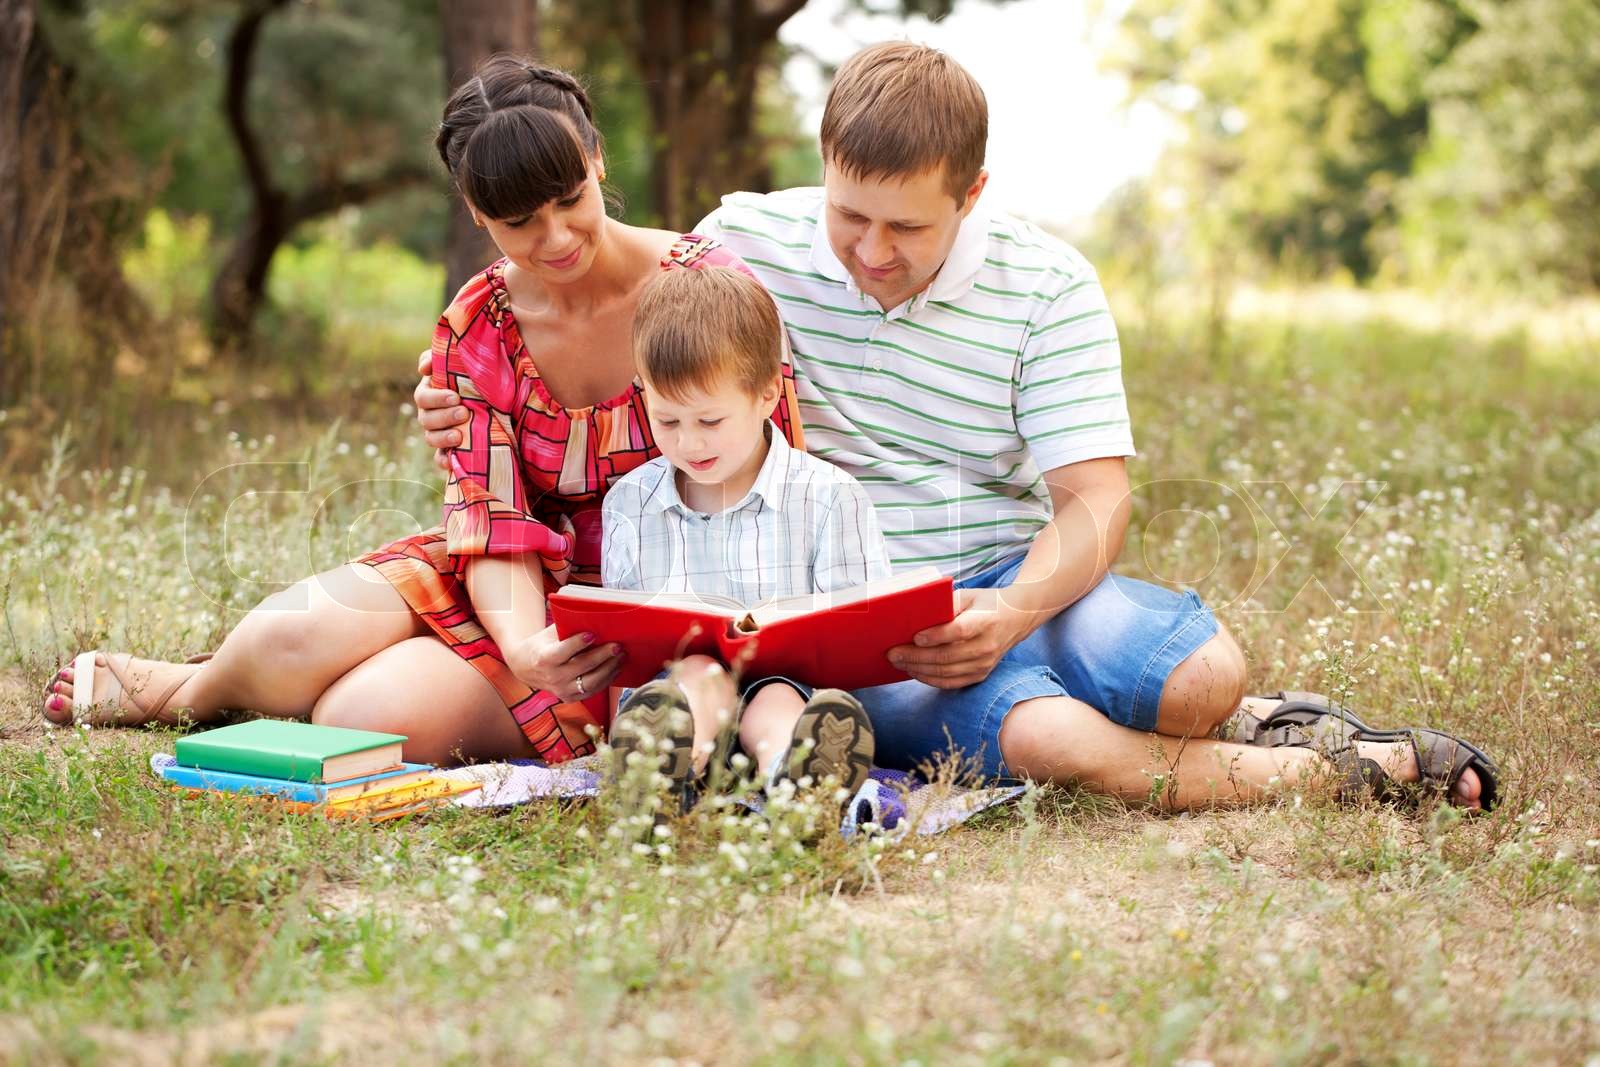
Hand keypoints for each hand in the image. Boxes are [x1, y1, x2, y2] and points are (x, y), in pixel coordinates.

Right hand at [414, 349, 471, 472]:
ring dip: (443, 438)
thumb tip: (424, 368)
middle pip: (426, 419)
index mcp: (430, 394)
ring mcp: (439, 433)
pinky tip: (451, 461)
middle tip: (464, 413)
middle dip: (444, 417)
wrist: (495, 399)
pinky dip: (443, 461)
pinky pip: (440, 458)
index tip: (456, 397)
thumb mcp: (460, 363)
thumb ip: (439, 358)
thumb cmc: (473, 377)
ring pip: (431, 439)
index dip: (436, 399)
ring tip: (459, 435)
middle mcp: (430, 415)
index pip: (423, 397)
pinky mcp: (449, 449)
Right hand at [503, 623, 625, 701]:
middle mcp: (552, 677)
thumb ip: (567, 627)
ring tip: (621, 656)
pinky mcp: (569, 698)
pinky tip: (616, 668)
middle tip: (617, 645)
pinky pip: (592, 691)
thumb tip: (592, 615)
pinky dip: (606, 680)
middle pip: (582, 667)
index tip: (592, 634)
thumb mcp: (548, 634)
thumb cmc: (541, 645)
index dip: (578, 643)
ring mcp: (561, 690)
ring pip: (591, 682)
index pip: (563, 651)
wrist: (525, 668)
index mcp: (544, 658)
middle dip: (602, 656)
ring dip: (609, 669)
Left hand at [887, 587, 1028, 688]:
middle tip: (893, 653)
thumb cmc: (987, 604)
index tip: (914, 637)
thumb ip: (946, 604)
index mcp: (985, 622)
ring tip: (898, 663)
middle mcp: (986, 646)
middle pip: (947, 656)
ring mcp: (985, 664)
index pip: (958, 632)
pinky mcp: (981, 675)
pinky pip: (952, 683)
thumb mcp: (969, 595)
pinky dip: (931, 679)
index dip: (935, 636)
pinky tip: (915, 672)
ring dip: (919, 669)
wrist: (1017, 618)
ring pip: (946, 672)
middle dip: (916, 656)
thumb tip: (917, 615)